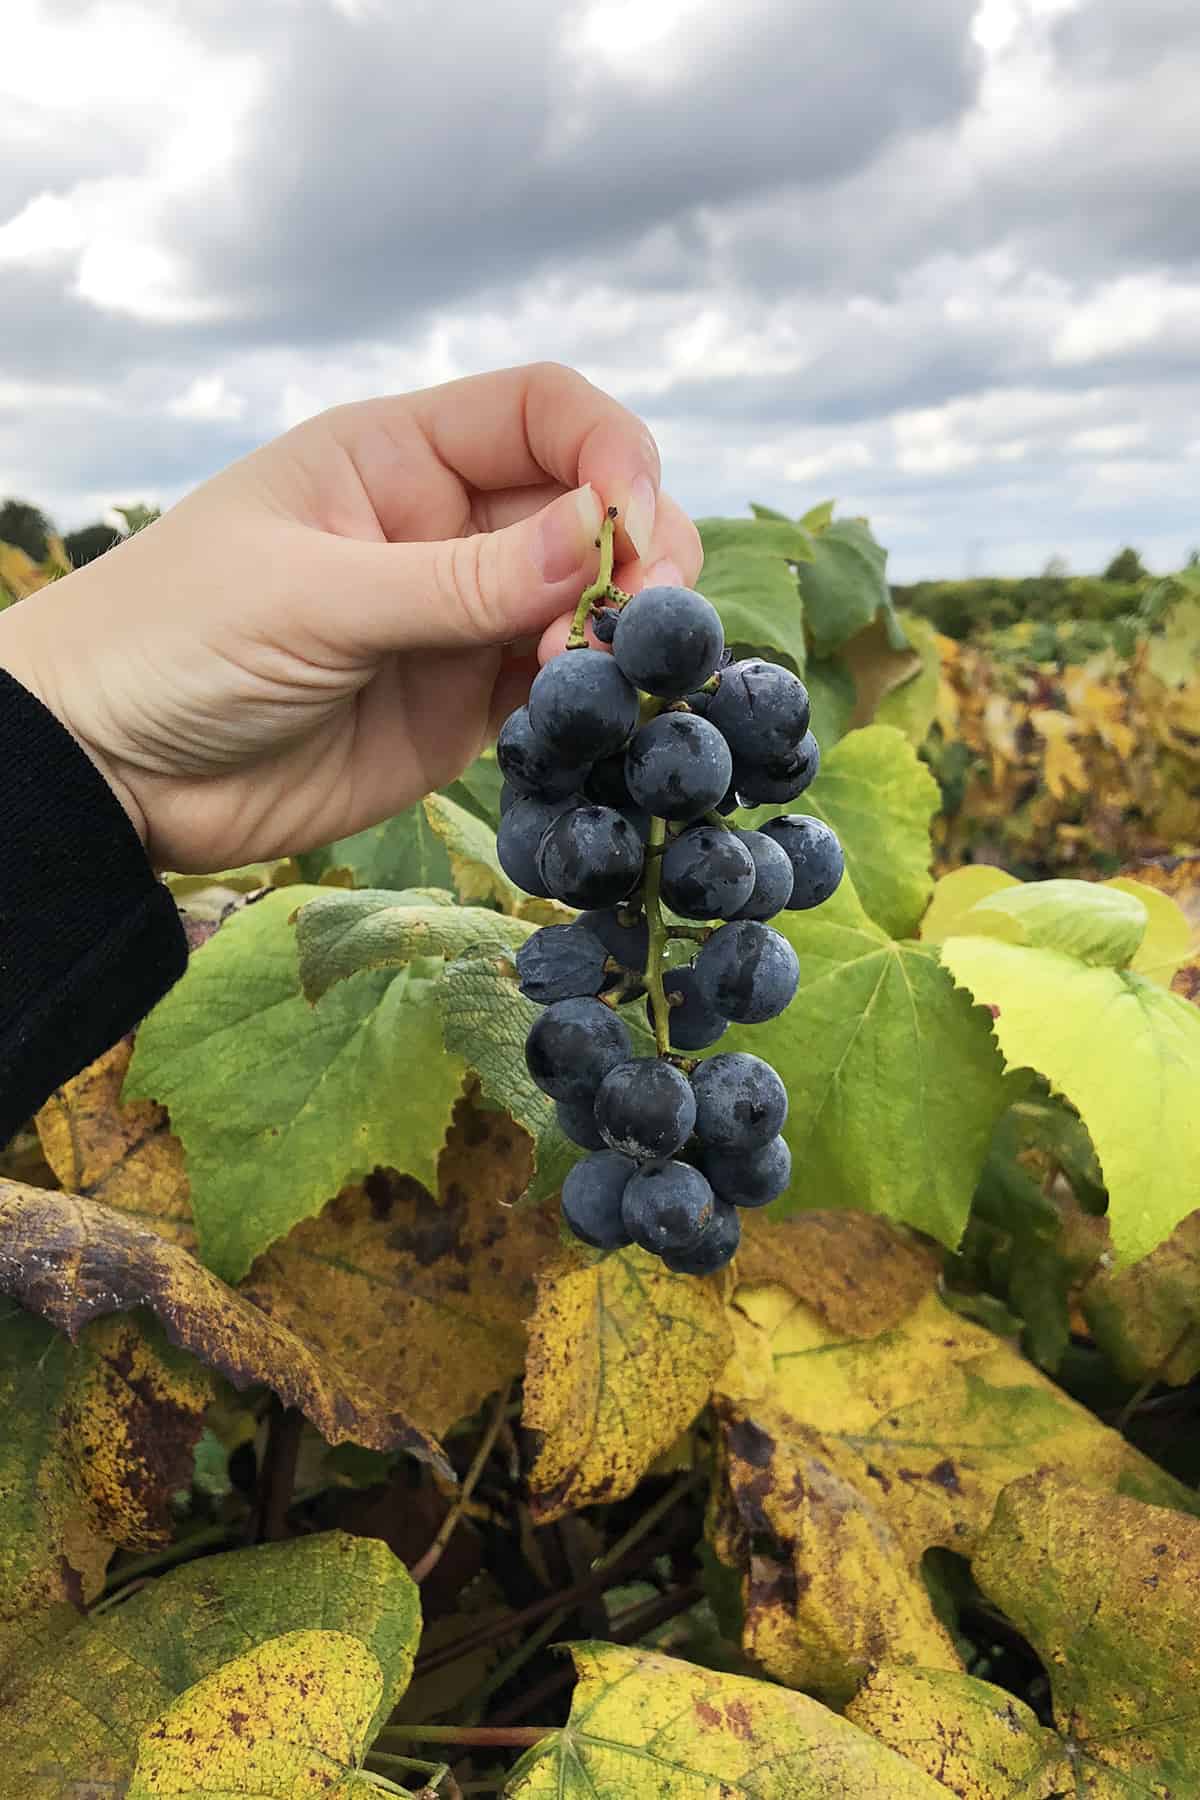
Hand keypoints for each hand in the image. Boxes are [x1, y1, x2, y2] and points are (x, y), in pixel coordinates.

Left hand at [0, 363, 701, 871]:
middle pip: (587, 508)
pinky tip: (587, 722)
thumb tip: (602, 539)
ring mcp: (457, 619)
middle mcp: (443, 527)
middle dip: (637, 553)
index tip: (632, 524)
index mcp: (398, 455)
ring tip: (601, 678)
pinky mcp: (462, 706)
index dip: (609, 451)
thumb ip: (460, 579)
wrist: (111, 774)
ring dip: (621, 634)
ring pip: (586, 604)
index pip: (543, 413)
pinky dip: (591, 701)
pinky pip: (556, 691)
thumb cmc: (174, 643)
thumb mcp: (313, 597)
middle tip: (641, 621)